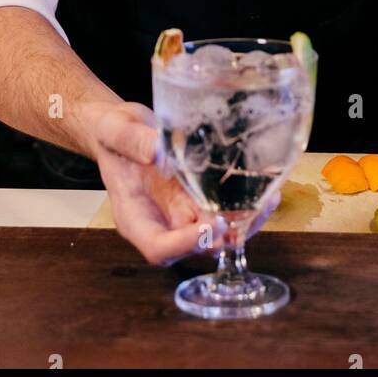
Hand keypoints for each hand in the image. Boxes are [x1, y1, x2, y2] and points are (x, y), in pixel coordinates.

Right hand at [89, 101, 280, 265]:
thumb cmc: (113, 134)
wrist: (122, 129)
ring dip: (240, 223)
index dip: (183, 245)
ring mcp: (180, 212)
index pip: (157, 247)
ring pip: (214, 233)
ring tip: (264, 202)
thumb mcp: (116, 131)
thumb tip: (158, 151)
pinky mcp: (197, 197)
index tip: (208, 226)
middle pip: (193, 246)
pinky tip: (262, 190)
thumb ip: (132, 141)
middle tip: (247, 213)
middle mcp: (161, 221)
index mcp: (134, 217)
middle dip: (223, 235)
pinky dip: (243, 204)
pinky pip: (221, 209)